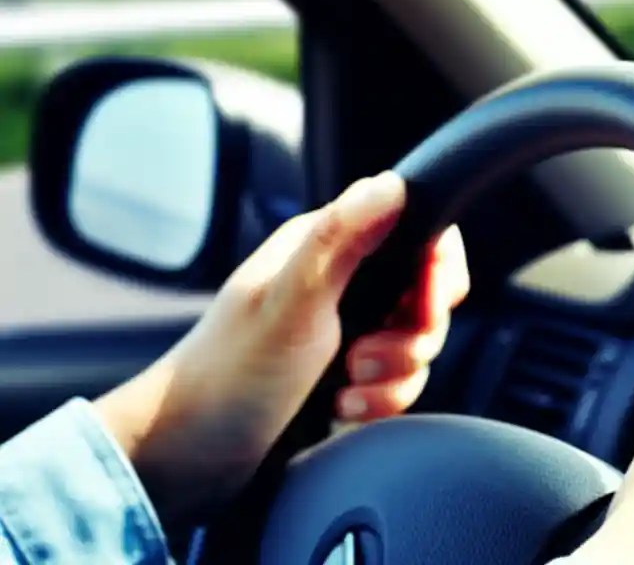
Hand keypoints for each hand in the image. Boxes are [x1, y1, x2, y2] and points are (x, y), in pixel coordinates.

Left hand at [94, 172, 468, 526]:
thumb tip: (392, 184)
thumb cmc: (228, 372)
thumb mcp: (290, 302)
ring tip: (346, 389)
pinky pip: (401, 382)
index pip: (421, 232)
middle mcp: (344, 280)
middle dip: (412, 337)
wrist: (190, 454)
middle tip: (363, 357)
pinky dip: (381, 402)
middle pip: (430, 296)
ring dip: (393, 377)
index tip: (420, 306)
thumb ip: (340, 241)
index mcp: (328, 245)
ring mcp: (349, 328)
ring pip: (419, 345)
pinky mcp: (350, 373)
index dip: (437, 272)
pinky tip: (342, 409)